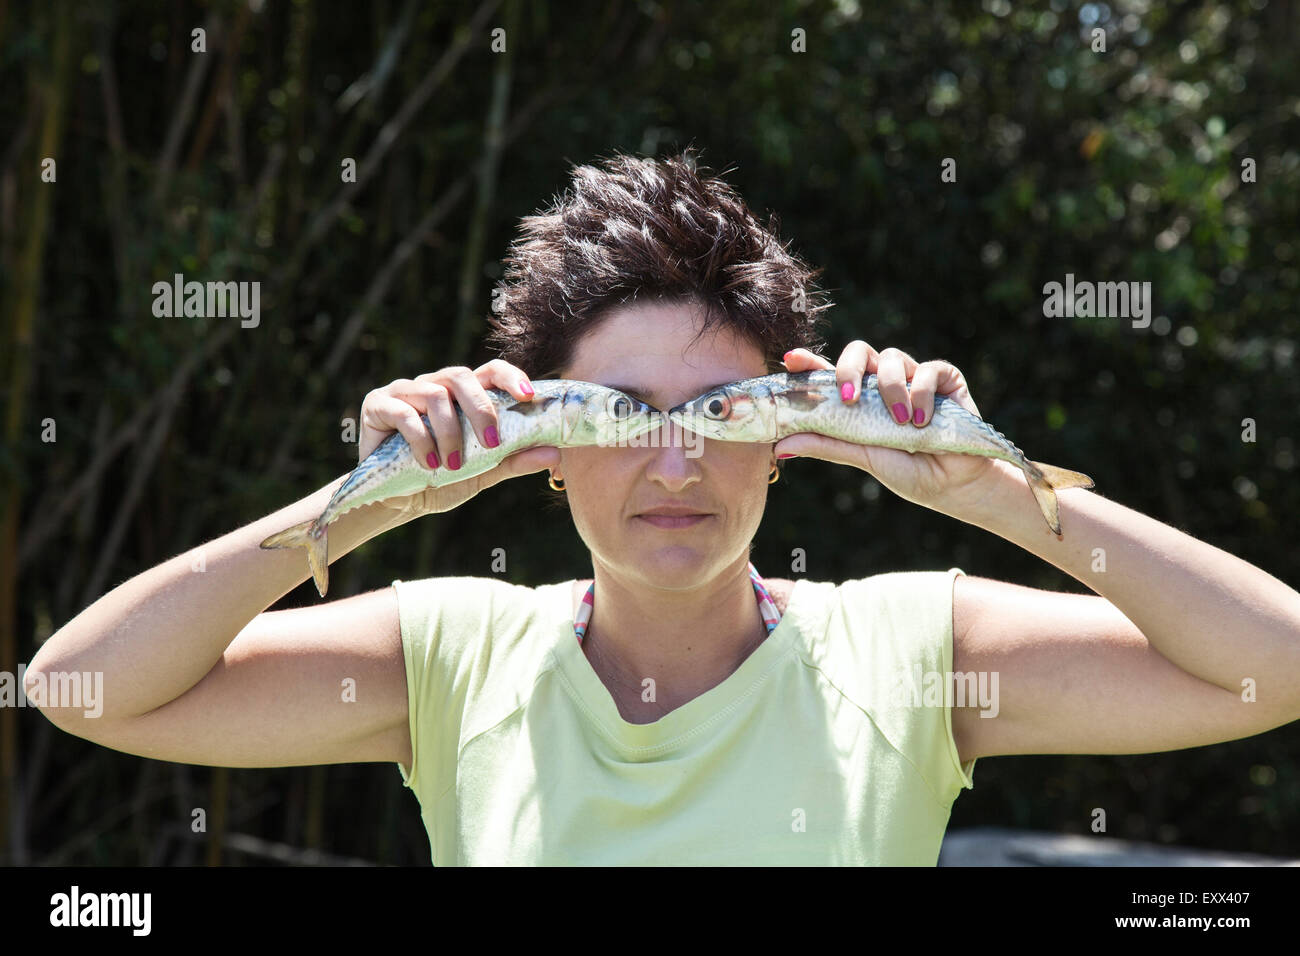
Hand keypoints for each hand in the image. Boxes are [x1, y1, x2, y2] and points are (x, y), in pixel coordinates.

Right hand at [356, 359, 559, 519]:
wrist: (396, 501)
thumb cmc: (442, 480)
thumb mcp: (484, 472)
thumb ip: (514, 460)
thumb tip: (555, 453)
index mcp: (463, 395)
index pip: (491, 371)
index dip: (511, 376)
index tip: (528, 397)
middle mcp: (435, 385)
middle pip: (462, 376)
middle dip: (481, 409)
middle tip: (492, 443)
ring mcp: (405, 392)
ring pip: (435, 394)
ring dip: (450, 432)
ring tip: (454, 466)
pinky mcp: (378, 405)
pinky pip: (404, 413)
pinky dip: (420, 440)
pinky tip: (428, 465)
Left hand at [774, 342, 1009, 519]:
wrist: (954, 485)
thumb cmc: (908, 472)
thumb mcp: (863, 458)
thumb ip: (826, 445)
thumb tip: (780, 446)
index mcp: (861, 399)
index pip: (831, 374)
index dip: (810, 362)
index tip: (790, 359)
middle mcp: (884, 384)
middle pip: (858, 352)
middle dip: (848, 368)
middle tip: (848, 398)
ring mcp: (914, 378)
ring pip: (891, 358)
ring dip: (891, 390)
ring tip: (901, 424)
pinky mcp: (944, 379)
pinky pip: (928, 370)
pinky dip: (922, 394)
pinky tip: (923, 420)